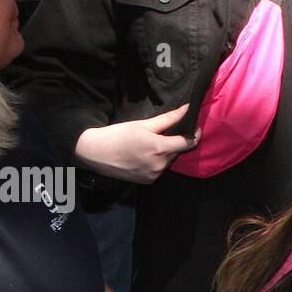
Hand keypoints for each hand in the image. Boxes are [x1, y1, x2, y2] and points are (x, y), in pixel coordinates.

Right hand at [74, 105, 199, 183]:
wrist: (96, 153)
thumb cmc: (119, 134)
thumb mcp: (143, 124)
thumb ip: (168, 119)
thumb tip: (187, 109)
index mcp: (160, 148)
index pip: (188, 143)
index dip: (195, 134)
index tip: (195, 127)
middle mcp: (160, 165)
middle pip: (177, 152)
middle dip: (174, 142)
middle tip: (162, 133)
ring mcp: (154, 175)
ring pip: (169, 161)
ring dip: (166, 153)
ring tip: (149, 145)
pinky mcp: (148, 182)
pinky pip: (160, 169)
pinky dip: (157, 162)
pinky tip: (144, 156)